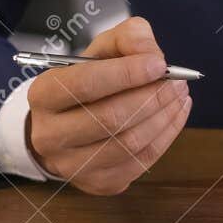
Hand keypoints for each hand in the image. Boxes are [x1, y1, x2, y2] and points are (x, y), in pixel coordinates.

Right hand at [26, 16, 190, 194]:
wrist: (66, 128)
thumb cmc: (86, 84)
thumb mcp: (99, 51)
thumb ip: (126, 39)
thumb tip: (152, 54)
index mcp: (43, 95)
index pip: (85, 84)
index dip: (127, 74)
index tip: (159, 64)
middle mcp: (50, 135)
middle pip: (110, 118)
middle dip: (151, 97)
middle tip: (176, 82)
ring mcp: (73, 165)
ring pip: (129, 144)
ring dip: (163, 117)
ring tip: (179, 95)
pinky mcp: (98, 183)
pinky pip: (141, 162)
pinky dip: (166, 136)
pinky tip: (175, 115)